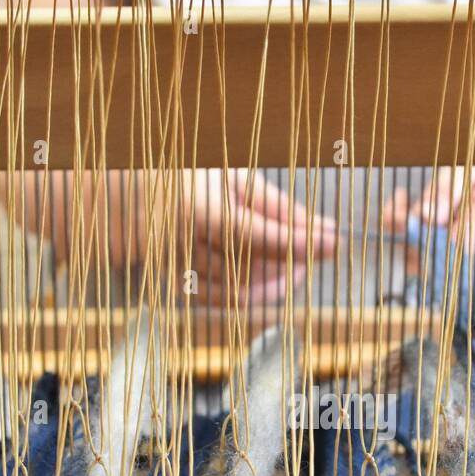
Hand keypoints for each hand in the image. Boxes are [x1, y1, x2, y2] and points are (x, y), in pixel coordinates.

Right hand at [173, 169, 336, 305]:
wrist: (141, 189)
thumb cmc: (197, 175)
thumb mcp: (238, 180)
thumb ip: (281, 209)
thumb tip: (328, 231)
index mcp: (195, 207)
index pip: (256, 234)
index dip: (297, 242)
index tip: (333, 242)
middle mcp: (181, 242)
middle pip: (252, 266)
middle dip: (290, 261)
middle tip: (319, 249)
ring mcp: (176, 267)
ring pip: (240, 289)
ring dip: (274, 278)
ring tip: (292, 258)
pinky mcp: (176, 284)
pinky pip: (225, 300)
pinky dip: (252, 291)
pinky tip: (269, 275)